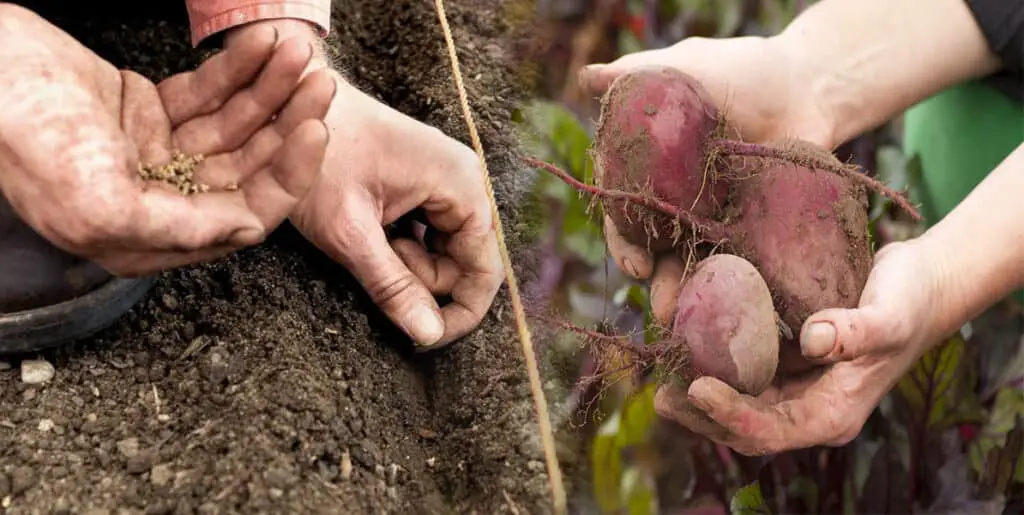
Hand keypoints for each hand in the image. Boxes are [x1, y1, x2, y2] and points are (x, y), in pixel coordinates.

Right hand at [0, 5, 332, 275]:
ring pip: (234, 126)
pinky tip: (262, 47)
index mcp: (149, 236)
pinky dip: (236, 71)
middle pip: (248, 166)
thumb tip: (245, 231)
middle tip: (320, 84)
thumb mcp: (96, 201)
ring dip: (270, 91)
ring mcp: (157, 153)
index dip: (286, 177)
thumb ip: (175, 227)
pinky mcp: (150, 112)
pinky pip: (206, 94)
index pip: (242, 215)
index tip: (313, 132)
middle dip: (288, 125)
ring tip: (298, 53)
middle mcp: (161, 199)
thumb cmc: (22, 137)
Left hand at [225, 20, 502, 349]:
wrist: (292, 100)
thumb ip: (392, 285)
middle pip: (464, 263)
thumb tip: (429, 337)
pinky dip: (401, 245)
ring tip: (367, 239)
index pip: (483, 272)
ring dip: (408, 263)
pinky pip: (429, 233)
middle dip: (423, 281)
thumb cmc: (317, 159)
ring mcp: (448, 180)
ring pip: (444, 252)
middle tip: (374, 260)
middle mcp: (465, 181)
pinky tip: (371, 229)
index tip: (421, 340)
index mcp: (461, 186)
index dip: (458, 314)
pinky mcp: (427, 183)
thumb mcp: (349, 231)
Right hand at [576, 35, 834, 305]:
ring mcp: (712, 218)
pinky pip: (736, 262)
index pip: (625, 210)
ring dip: (684, 292)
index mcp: (648, 168)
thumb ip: (638, 75)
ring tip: (685, 319)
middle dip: (652, 276)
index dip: (624, 237)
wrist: (811, 85)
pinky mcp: (749, 230)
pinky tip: (734, 312)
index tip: (634, 260)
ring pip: (691, 261)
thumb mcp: (688, 67)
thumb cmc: (743, 70)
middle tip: (659, 301)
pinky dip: (731, 289)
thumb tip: (588, 78)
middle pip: (654, 246)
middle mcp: (674, 200)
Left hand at [653, 237, 959, 454]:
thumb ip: (856, 331)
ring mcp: (797, 389)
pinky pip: (745, 374)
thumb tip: (812, 340)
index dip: (731, 414)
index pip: (771, 430)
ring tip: (661, 378)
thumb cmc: (910, 302)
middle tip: (662, 392)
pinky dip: (716, 366)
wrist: (923, 283)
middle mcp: (809, 409)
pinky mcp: (787, 363)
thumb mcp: (889, 315)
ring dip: (700, 397)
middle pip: (745, 428)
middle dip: (702, 416)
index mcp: (832, 415)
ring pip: (739, 404)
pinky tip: (688, 345)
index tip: (698, 387)